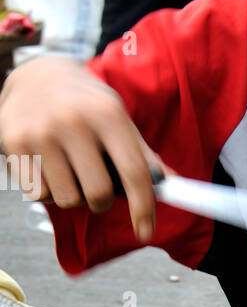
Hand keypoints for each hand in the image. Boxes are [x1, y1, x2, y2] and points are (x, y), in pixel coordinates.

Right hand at [0, 56, 161, 241]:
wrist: (36, 75)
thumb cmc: (87, 105)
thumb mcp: (117, 119)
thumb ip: (143, 155)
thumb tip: (172, 186)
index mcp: (108, 114)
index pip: (133, 172)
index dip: (143, 207)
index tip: (146, 231)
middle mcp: (73, 122)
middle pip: (99, 195)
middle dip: (103, 201)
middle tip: (98, 186)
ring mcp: (41, 133)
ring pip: (68, 200)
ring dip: (74, 196)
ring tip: (70, 171)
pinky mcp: (14, 144)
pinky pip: (39, 195)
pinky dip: (48, 190)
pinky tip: (48, 166)